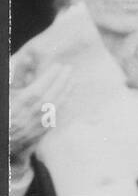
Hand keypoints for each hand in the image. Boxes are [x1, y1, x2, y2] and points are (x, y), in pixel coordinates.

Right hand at [9, 52, 71, 167]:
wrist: (3, 137)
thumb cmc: (3, 108)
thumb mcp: (7, 90)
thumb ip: (16, 75)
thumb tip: (28, 58)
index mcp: (15, 106)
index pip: (36, 90)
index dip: (48, 77)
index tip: (58, 65)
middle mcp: (24, 118)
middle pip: (48, 98)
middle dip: (60, 82)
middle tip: (69, 68)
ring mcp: (31, 127)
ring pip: (53, 109)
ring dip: (64, 92)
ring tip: (72, 79)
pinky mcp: (37, 133)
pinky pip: (54, 118)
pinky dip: (62, 105)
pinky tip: (68, 95)